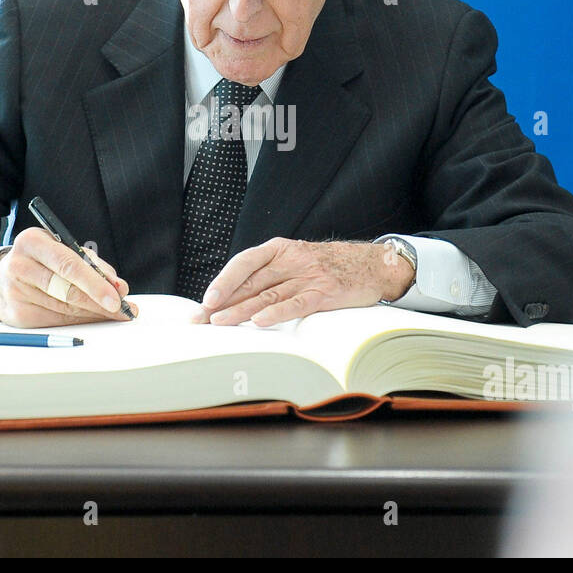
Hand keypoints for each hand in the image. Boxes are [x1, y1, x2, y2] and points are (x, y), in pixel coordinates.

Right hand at [0, 227, 137, 327]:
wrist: (2, 279)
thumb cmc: (41, 261)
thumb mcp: (61, 250)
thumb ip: (91, 264)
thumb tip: (118, 287)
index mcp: (33, 241)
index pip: (68, 264)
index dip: (95, 282)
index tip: (118, 295)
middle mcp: (20, 265)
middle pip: (67, 290)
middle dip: (99, 302)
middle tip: (123, 309)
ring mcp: (16, 292)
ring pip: (65, 309)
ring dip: (94, 313)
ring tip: (114, 313)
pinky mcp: (18, 314)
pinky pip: (57, 321)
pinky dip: (78, 321)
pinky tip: (92, 317)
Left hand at [193, 238, 414, 326]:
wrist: (371, 264)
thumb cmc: (327, 266)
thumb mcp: (295, 260)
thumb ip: (269, 275)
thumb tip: (232, 299)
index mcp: (280, 249)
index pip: (244, 263)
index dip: (224, 280)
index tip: (206, 300)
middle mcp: (291, 259)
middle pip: (251, 282)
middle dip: (223, 302)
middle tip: (201, 319)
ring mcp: (308, 276)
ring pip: (267, 294)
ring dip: (241, 311)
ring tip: (220, 323)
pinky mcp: (324, 293)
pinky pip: (296, 303)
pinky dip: (277, 313)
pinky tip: (260, 322)